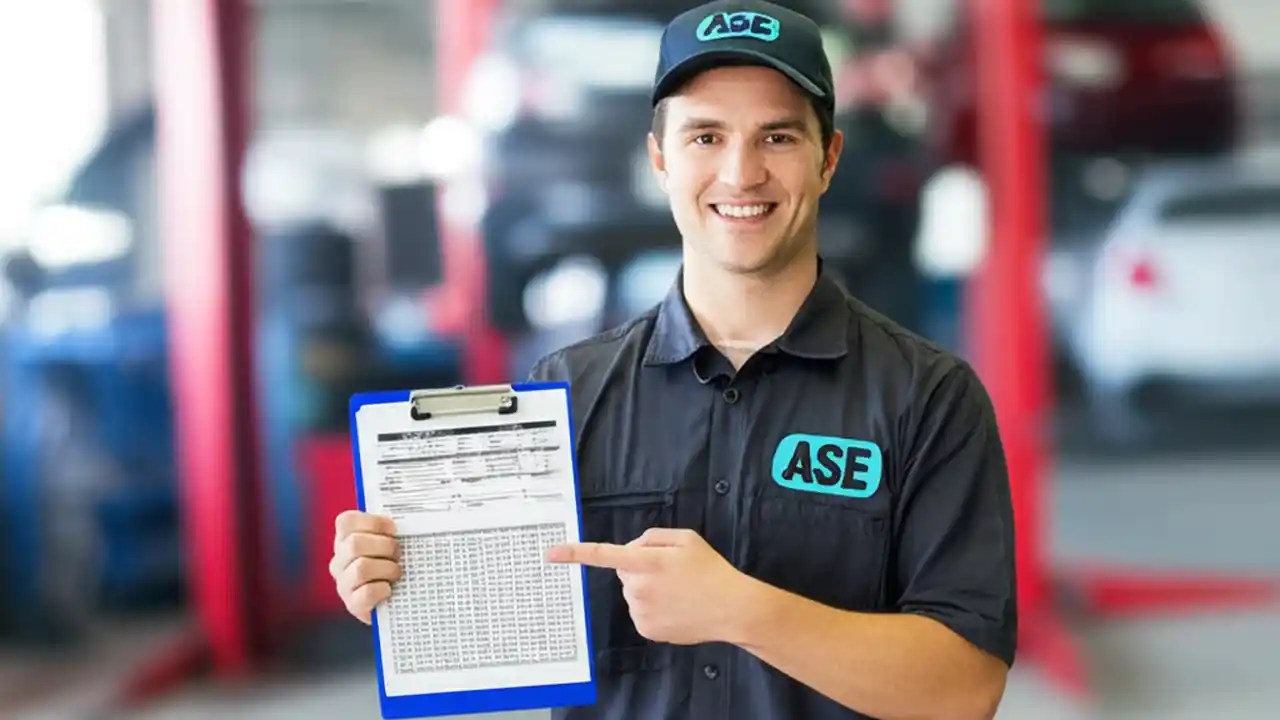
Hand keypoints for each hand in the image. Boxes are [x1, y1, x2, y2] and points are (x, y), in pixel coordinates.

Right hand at [330, 510, 401, 623]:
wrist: (397, 600)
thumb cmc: (394, 564)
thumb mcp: (391, 542)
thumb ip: (393, 529)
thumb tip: (414, 516)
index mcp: (345, 539)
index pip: (346, 521)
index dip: (373, 523)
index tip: (393, 530)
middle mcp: (339, 560)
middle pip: (355, 544)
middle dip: (385, 547)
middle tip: (398, 554)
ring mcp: (343, 583)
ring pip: (361, 568)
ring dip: (387, 569)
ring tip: (396, 573)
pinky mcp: (352, 604)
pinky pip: (366, 593)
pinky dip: (383, 590)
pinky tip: (389, 589)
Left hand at [547, 528, 750, 644]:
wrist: (731, 609)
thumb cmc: (711, 570)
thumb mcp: (686, 539)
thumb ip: (652, 537)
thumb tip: (630, 548)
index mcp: (647, 561)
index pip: (604, 555)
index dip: (575, 553)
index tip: (550, 554)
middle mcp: (639, 587)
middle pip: (624, 571)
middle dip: (639, 567)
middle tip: (671, 572)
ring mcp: (641, 611)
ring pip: (632, 592)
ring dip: (647, 588)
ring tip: (678, 591)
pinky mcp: (645, 629)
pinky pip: (640, 611)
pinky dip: (653, 608)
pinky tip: (675, 607)